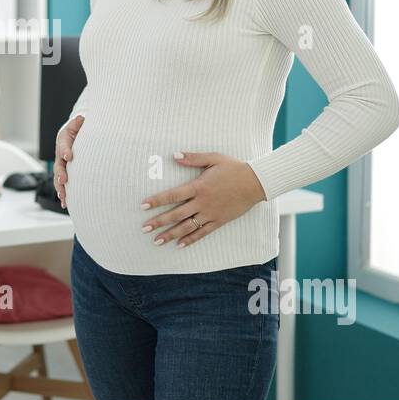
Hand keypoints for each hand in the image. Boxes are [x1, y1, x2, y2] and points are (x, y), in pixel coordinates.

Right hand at [53, 115, 84, 208]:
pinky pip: (62, 185)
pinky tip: (66, 203)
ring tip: (63, 197)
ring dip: (60, 188)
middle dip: (60, 173)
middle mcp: (60, 156)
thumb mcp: (77, 125)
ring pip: (58, 179)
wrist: (71, 137)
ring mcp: (62, 166)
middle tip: (63, 180)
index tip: (69, 156)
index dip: (65, 151)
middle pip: (59, 166)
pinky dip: (64, 194)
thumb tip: (81, 119)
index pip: (63, 146)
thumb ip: (78, 123)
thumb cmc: (75, 131)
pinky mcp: (65, 174)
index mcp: (63, 142)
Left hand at [140, 151, 266, 247]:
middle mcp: (202, 202)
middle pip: (176, 214)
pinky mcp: (219, 221)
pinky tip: (179, 245)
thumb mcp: (213, 158)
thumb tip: (174, 155)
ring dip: (171, 234)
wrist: (255, 182)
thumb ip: (193, 158)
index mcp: (199, 186)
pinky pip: (202, 233)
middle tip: (144, 228)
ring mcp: (210, 213)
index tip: (143, 205)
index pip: (173, 195)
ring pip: (187, 227)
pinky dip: (190, 239)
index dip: (156, 200)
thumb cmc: (234, 168)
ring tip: (157, 241)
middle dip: (159, 222)